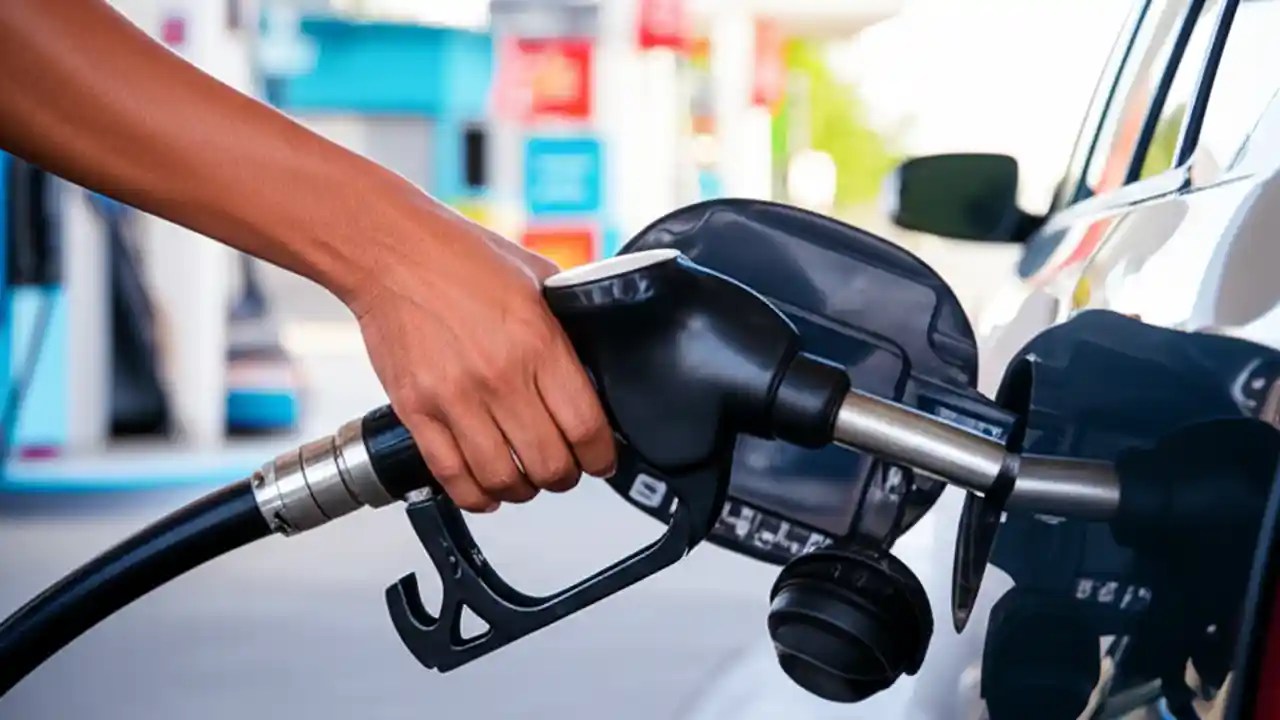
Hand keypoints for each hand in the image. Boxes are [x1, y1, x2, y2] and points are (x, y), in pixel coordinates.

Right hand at [349, 199, 615, 511]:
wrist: (392, 252)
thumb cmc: (461, 258)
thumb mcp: (538, 278)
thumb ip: (568, 321)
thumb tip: (594, 355)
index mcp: (538, 344)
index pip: (586, 428)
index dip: (601, 457)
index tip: (602, 460)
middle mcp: (499, 377)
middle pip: (549, 464)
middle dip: (566, 477)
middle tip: (566, 470)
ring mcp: (455, 399)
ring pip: (503, 479)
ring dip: (523, 490)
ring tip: (526, 480)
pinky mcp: (417, 412)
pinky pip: (452, 477)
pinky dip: (476, 495)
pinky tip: (487, 489)